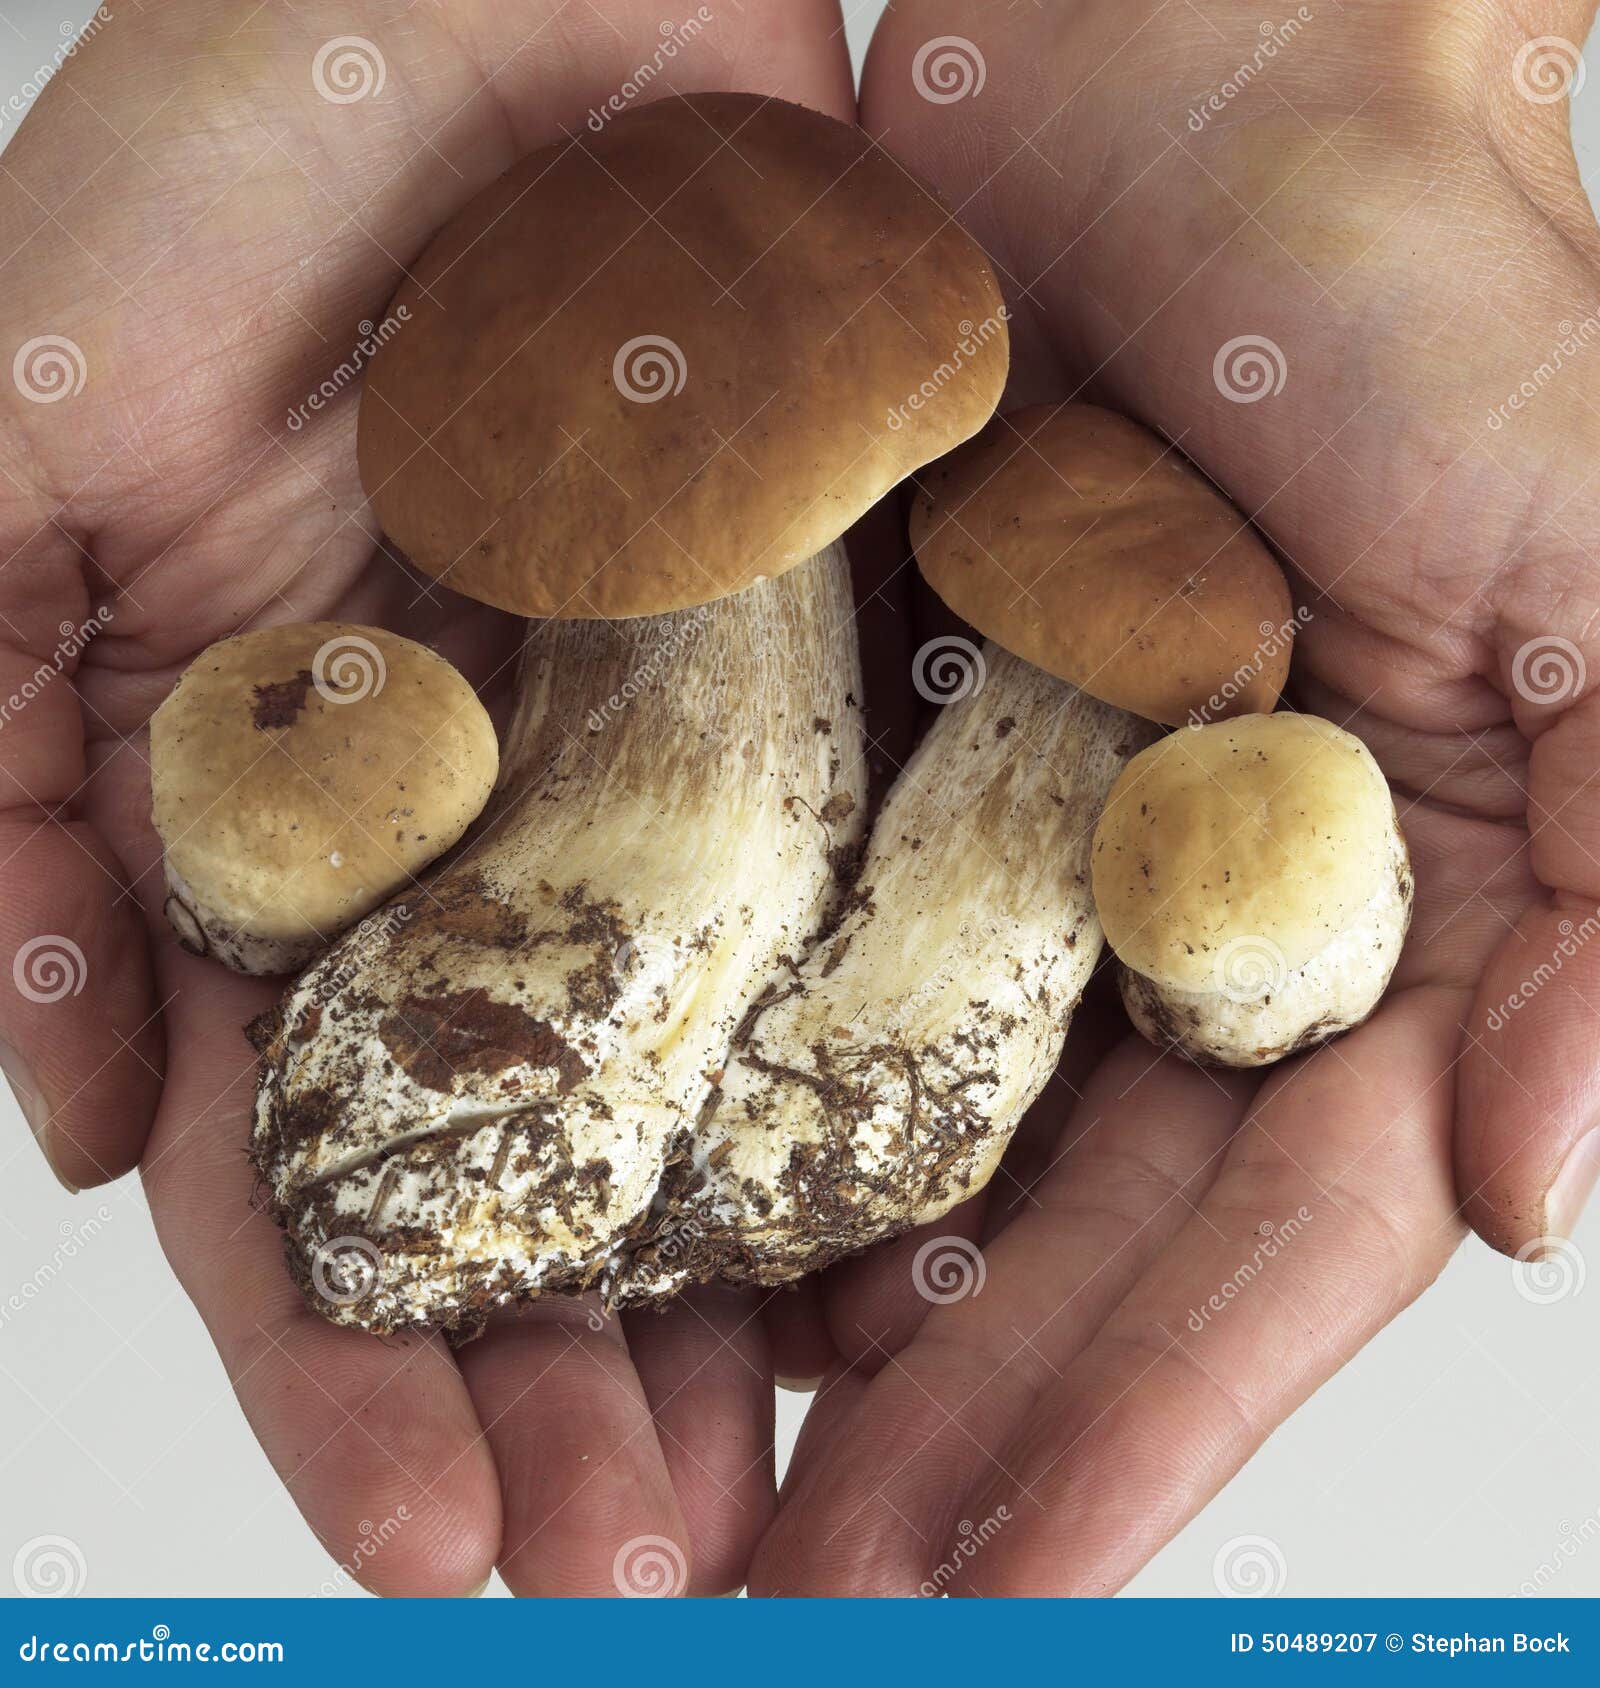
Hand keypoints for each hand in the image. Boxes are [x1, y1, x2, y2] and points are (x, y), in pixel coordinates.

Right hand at [0, 0, 855, 1595]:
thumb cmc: (243, 151)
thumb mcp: (25, 439)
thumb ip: (8, 781)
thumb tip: (86, 1113)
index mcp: (291, 831)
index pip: (315, 1172)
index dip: (350, 1376)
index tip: (424, 1549)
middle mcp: (492, 835)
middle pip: (534, 1187)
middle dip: (569, 1397)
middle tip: (643, 1580)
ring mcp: (680, 773)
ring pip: (720, 1099)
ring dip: (744, 1305)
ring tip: (795, 1498)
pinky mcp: (847, 683)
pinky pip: (886, 915)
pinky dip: (901, 1083)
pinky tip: (937, 1248)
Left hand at [752, 0, 1599, 1594]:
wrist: (1192, 77)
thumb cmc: (1430, 303)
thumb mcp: (1597, 595)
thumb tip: (1541, 1195)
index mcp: (1345, 933)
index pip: (1250, 1249)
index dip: (1140, 1427)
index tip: (1012, 1590)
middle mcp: (1147, 925)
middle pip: (1039, 1239)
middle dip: (939, 1438)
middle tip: (809, 1609)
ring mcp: (980, 842)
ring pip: (881, 1140)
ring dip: (793, 1327)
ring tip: (687, 1502)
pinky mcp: (833, 732)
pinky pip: (752, 952)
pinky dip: (694, 1099)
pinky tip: (622, 1241)